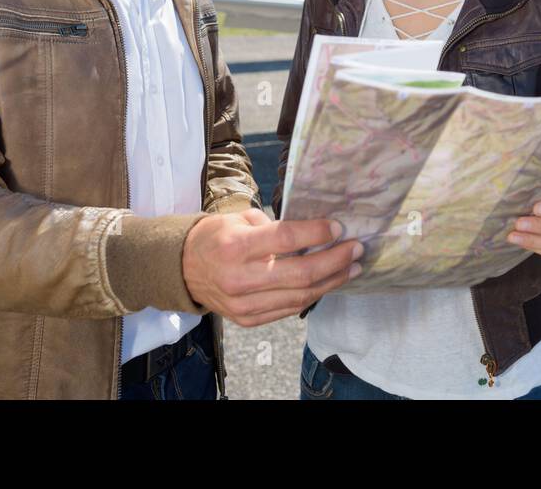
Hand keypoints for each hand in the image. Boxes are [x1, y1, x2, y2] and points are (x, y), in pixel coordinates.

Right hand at [182, 208, 361, 326]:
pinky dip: (314, 295)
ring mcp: (244, 305)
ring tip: (352, 267)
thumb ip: (275, 226)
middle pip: (300, 273)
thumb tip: (315, 230)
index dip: (316, 233)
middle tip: (357, 248)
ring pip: (301, 296)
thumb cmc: (216, 237)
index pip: (285, 239)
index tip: (339, 227)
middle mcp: (239, 279)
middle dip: (335, 260)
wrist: (183, 270)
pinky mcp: (249, 320)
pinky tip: (329, 282)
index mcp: (235, 247)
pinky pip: (290, 309)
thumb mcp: (239, 219)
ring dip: (332, 281)